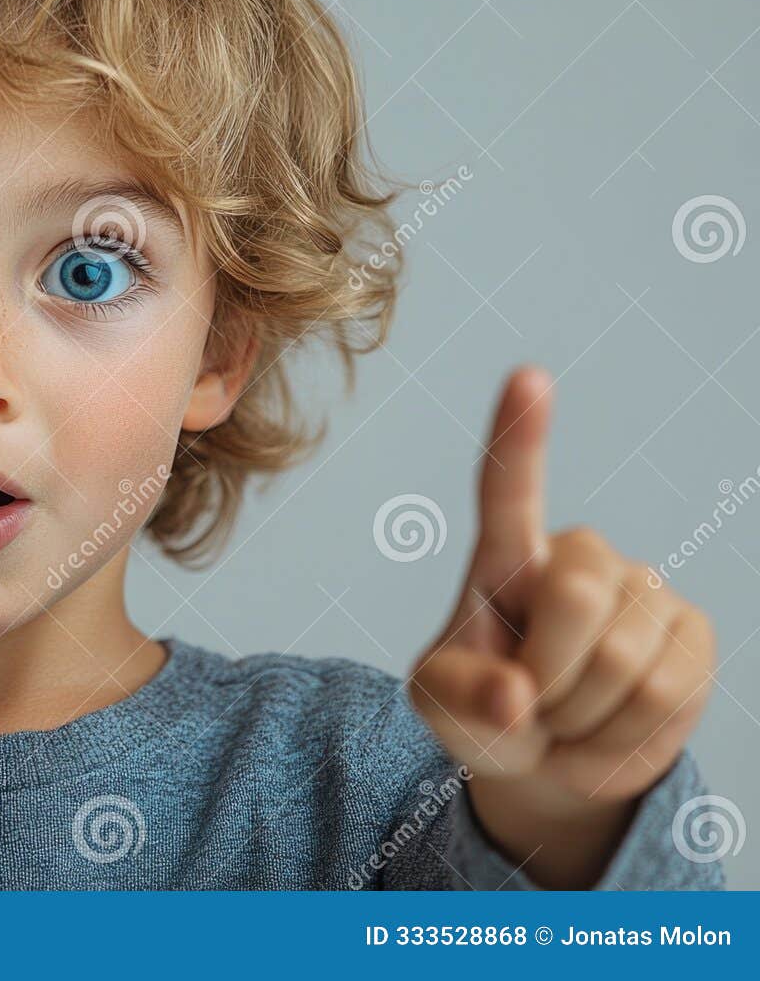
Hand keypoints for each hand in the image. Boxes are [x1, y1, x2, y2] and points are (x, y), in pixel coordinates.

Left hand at [408, 366, 716, 886]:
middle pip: (574, 599)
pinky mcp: (693, 633)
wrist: (549, 759)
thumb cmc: (486, 712)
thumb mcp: (443, 707)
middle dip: (547, 675)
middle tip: (528, 702)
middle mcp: (579, 557)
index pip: (508, 490)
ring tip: (565, 714)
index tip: (527, 377)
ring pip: (624, 662)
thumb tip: (514, 696)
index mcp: (504, 558)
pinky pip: (666, 694)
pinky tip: (607, 727)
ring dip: (582, 715)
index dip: (521, 435)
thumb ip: (461, 699)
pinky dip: (622, 736)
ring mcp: (642, 589)